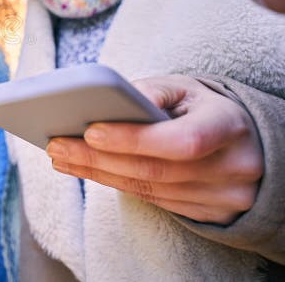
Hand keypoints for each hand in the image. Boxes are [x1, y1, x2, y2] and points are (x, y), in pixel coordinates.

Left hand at [45, 75, 262, 224]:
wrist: (246, 143)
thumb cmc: (203, 108)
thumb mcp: (186, 88)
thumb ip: (152, 91)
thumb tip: (112, 98)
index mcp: (229, 126)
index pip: (182, 141)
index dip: (134, 139)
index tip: (90, 130)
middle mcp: (232, 167)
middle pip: (155, 170)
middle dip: (98, 157)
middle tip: (56, 144)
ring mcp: (222, 197)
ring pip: (148, 189)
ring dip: (97, 173)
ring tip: (60, 156)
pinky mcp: (207, 214)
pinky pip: (151, 200)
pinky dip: (114, 183)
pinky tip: (84, 169)